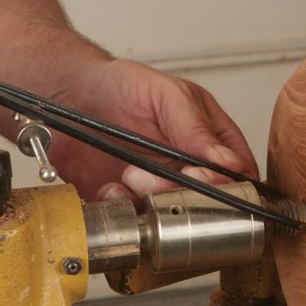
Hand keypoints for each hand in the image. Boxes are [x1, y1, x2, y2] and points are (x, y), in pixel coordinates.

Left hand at [47, 59, 257, 199]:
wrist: (67, 95)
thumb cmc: (120, 85)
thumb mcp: (165, 93)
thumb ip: (196, 126)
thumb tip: (227, 162)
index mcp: (208, 139)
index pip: (238, 172)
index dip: (227, 184)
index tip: (202, 178)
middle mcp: (187, 168)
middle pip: (207, 202)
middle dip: (184, 195)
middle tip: (163, 178)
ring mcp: (158, 187)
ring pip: (171, 216)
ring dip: (151, 202)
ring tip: (130, 176)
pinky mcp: (127, 201)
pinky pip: (134, 220)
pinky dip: (122, 208)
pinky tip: (112, 188)